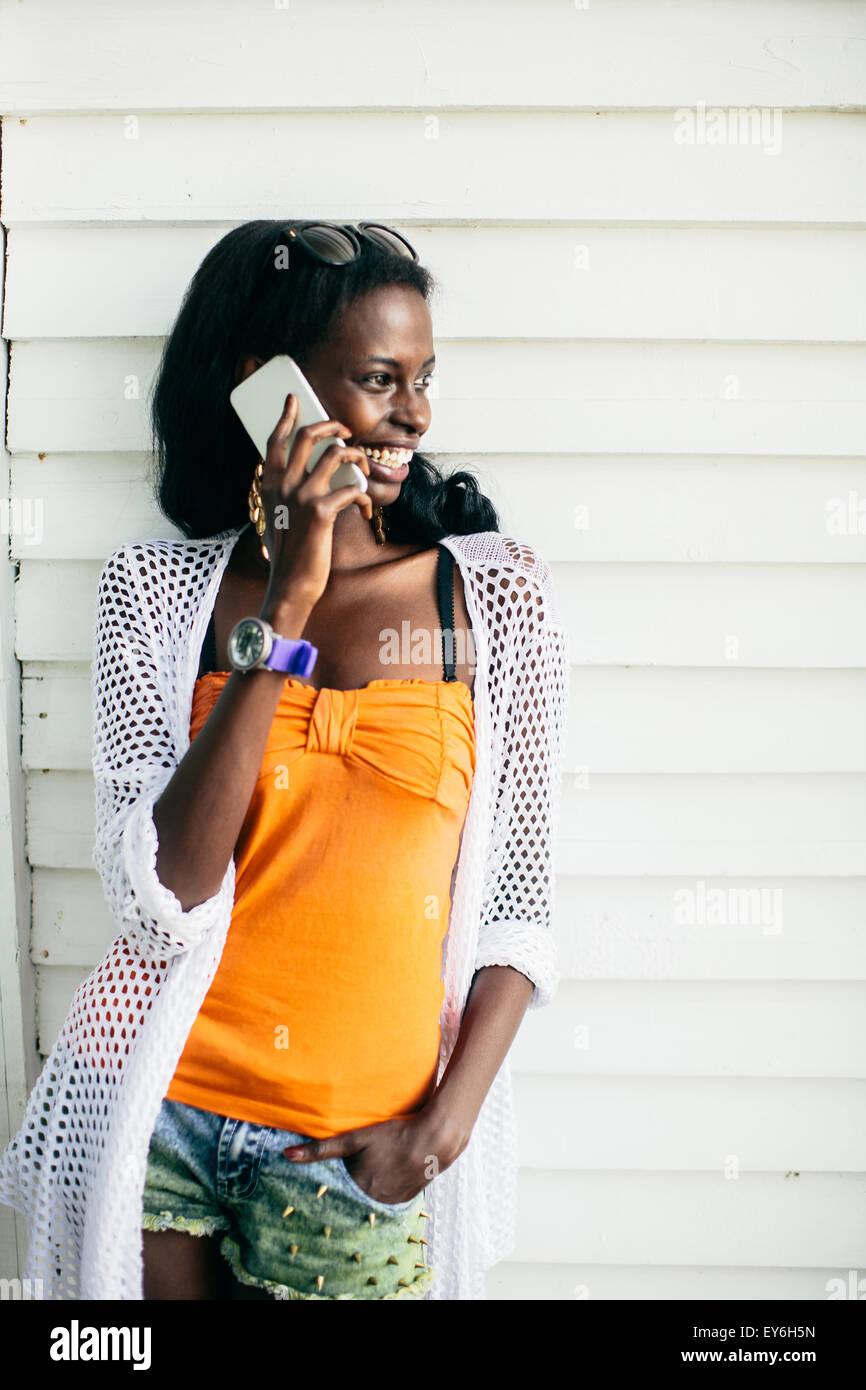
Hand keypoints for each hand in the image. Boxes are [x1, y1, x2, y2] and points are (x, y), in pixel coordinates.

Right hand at [259, 392, 371, 614]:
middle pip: (309, 437)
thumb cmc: (289, 552)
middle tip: (345, 431)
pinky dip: (364, 499)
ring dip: (356, 457)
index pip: (276, 441)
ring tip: (362, 469)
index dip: (286, 417)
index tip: (295, 401)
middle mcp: (284, 485)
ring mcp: (302, 496)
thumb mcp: (279, 517)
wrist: (290, 583)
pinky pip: (353, 490)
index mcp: (270, 485)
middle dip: (332, 427)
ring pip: (336, 455)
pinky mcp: (322, 511)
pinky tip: (364, 511)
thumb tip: (308, 475)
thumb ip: (286, 493)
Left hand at [282, 1107, 469, 1206]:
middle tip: (354, 1168)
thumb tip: (287, 1155)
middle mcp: (371, 1200)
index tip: (322, 1181)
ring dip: (366, 1188)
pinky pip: (386, 1197)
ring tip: (371, 1170)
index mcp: (357, 1187)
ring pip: (369, 1197)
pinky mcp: (405, 1198)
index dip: (327, 1185)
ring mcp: (390, 1201)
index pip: (333, 1193)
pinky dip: (383, 1188)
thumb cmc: (393, 1134)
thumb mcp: (355, 1138)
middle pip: (351, 1196)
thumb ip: (321, 1149)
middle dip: (347, 1186)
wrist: (434, 1140)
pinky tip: (386, 1173)